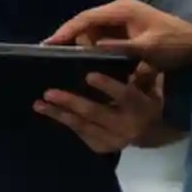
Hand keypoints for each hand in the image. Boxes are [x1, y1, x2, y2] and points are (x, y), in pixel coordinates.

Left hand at [33, 65, 163, 153]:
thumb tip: (104, 45)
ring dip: (59, 114)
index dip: (107, 86)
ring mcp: (113, 139)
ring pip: (83, 126)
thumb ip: (131, 66)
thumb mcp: (147, 81)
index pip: (125, 95)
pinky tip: (48, 111)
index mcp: (141, 107)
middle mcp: (127, 126)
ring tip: (39, 104)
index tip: (89, 75)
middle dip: (71, 102)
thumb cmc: (146, 96)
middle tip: (49, 92)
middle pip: (96, 113)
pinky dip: (64, 121)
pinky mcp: (102, 146)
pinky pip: (80, 134)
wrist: (152, 132)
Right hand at [43, 0, 191, 70]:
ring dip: (87, 48)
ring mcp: (124, 19)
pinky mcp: (128, 30)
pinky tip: (93, 64)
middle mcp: (120, 10)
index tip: (48, 44)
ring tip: (75, 66)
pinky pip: (106, 39)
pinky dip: (99, 50)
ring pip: (95, 33)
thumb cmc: (175, 44)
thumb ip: (119, 48)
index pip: (86, 18)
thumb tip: (92, 48)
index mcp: (122, 10)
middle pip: (87, 25)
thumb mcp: (148, 49)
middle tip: (62, 62)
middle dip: (75, 42)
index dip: (66, 31)